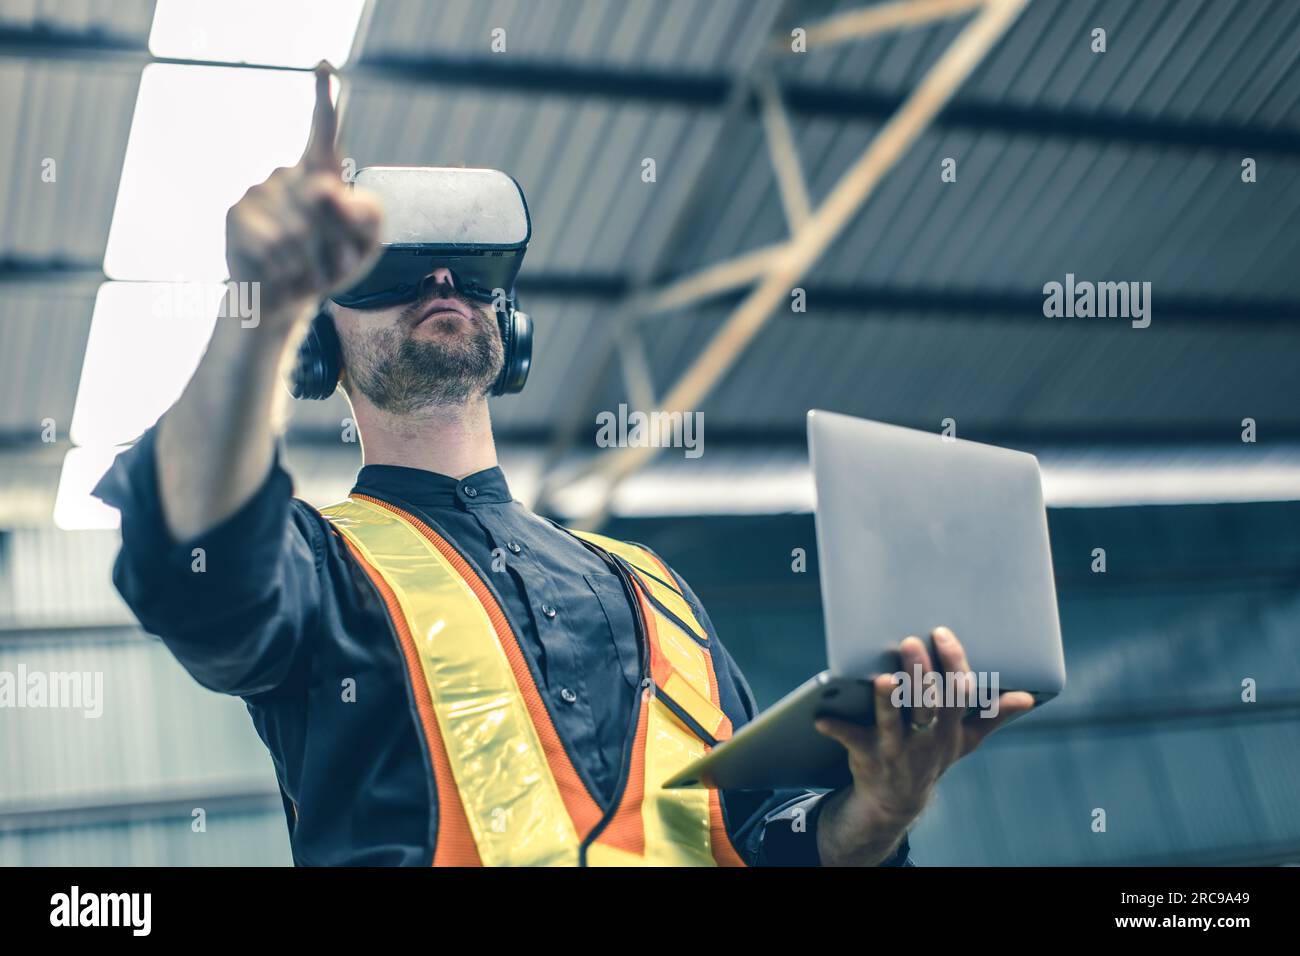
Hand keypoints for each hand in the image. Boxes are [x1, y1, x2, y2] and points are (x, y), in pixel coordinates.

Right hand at [224, 61, 382, 327]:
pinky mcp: (237, 214)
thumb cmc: (329, 265)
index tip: (323, 64)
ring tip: (301, 268)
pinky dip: (285, 269)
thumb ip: (367, 215)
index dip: (324, 98)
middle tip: (326, 260)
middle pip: (324, 200)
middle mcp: (286, 174)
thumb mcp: (366, 243)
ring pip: (297, 229)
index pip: (324, 132)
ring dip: (309, 261)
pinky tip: (280, 273)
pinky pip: (272, 245)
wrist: (285, 299)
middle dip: (336, 240)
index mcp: (320, 175)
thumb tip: (325, 190)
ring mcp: (259, 191)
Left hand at [813, 626, 1034, 864]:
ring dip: (887, 702)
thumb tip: (1027, 697)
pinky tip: (821, 716)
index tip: (942, 633)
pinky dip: (836, 728)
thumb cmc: (932, 756)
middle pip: (927, 704)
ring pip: (894, 722)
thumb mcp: (965, 740)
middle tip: (909, 642)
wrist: (897, 800)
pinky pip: (851, 741)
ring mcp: (896, 748)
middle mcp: (926, 738)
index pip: (959, 694)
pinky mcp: (867, 756)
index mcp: (950, 729)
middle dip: (920, 675)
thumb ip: (992, 715)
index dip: (953, 664)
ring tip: (882, 679)